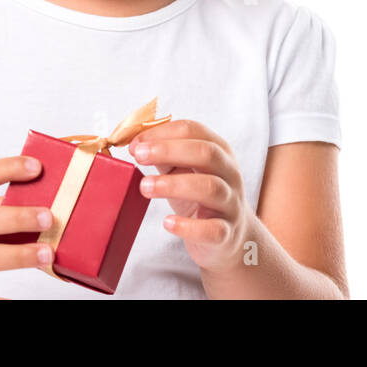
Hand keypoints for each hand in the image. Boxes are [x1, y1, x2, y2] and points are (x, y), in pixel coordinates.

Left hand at [129, 119, 251, 274]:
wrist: (229, 236)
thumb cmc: (199, 197)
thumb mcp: (184, 170)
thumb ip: (164, 156)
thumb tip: (136, 145)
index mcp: (219, 151)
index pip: (194, 130)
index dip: (162, 133)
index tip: (136, 144)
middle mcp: (229, 173)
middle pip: (206, 153)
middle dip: (168, 151)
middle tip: (139, 157)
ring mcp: (230, 204)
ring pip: (210, 188)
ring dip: (173, 185)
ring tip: (145, 187)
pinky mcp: (226, 233)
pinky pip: (212, 229)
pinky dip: (188, 226)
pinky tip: (168, 222)